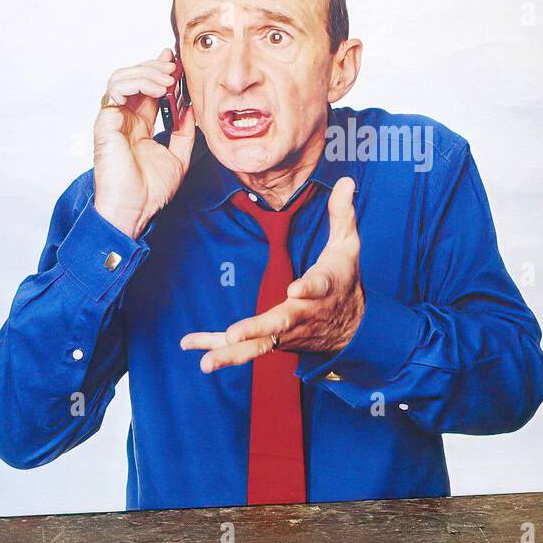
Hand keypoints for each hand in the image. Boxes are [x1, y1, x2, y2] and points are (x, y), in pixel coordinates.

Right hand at [92, 47, 194, 238]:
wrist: (134, 210)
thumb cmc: (150, 191)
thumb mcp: (179, 157)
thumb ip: (184, 132)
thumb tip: (190, 108)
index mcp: (140, 125)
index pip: (148, 89)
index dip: (160, 72)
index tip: (178, 63)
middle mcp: (125, 119)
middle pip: (134, 77)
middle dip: (155, 67)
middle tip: (175, 67)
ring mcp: (113, 119)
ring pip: (122, 78)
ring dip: (147, 72)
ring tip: (168, 80)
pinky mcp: (105, 122)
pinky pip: (115, 90)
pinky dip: (137, 82)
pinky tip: (158, 90)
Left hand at [181, 178, 364, 373]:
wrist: (352, 327)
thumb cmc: (345, 281)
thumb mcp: (349, 246)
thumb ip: (342, 214)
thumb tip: (346, 181)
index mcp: (323, 287)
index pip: (316, 286)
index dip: (307, 288)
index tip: (296, 289)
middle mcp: (303, 314)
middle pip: (280, 322)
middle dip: (258, 328)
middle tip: (235, 334)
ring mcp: (286, 331)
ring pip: (260, 344)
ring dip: (232, 353)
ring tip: (207, 362)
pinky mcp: (273, 340)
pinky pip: (244, 347)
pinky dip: (217, 348)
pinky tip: (191, 346)